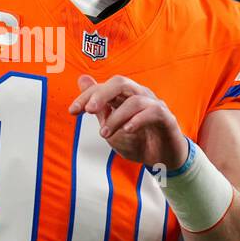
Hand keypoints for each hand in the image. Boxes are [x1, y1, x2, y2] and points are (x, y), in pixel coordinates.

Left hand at [68, 74, 188, 170]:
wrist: (162, 160)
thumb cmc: (138, 141)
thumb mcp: (112, 125)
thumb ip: (99, 105)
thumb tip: (82, 79)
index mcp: (125, 96)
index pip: (104, 87)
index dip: (86, 96)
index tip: (72, 111)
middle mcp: (140, 95)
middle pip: (120, 83)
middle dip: (101, 94)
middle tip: (88, 110)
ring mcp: (154, 105)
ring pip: (134, 100)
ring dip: (116, 117)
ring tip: (105, 134)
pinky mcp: (167, 118)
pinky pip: (153, 111)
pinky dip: (138, 120)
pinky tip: (127, 130)